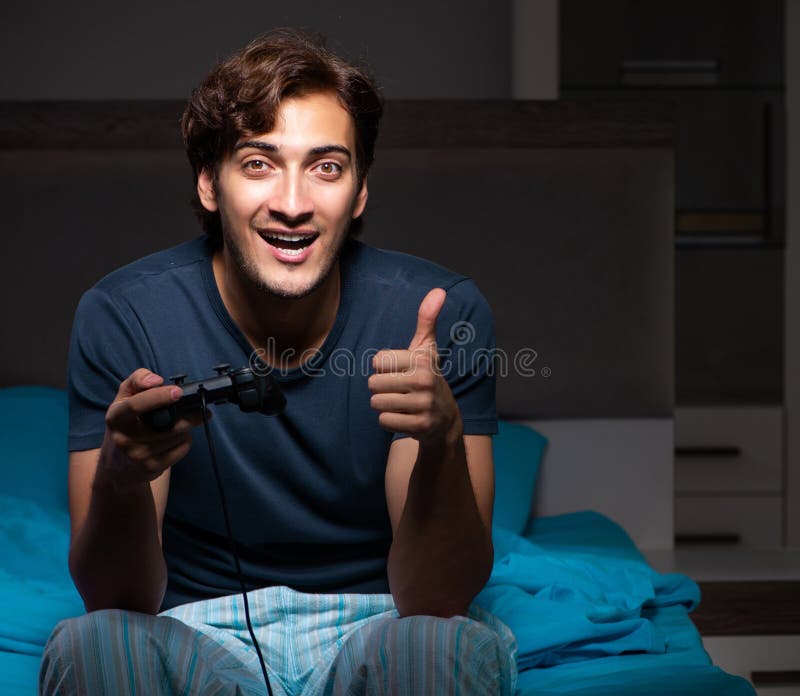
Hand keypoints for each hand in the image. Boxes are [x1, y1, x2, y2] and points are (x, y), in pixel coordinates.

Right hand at [96, 368, 208, 492]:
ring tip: (180, 424)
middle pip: (167, 423)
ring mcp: (137, 455)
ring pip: (178, 436)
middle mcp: (124, 438)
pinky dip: (185, 442)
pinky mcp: (151, 468)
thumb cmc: (127, 423)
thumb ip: (138, 380)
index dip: (158, 397)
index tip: (178, 392)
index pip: (136, 405)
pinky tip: (177, 439)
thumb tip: (156, 380)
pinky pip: (181, 449)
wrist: (119, 464)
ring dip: (186, 428)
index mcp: (116, 416)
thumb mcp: (125, 398)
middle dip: (188, 415)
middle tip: (201, 409)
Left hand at [368, 288, 461, 446]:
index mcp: (423, 359)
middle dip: (381, 388)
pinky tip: (405, 417)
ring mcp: (424, 406)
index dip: (384, 367)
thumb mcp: (427, 348)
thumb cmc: (428, 376)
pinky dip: (389, 420)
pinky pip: (384, 420)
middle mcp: (425, 381)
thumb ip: (427, 319)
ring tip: (402, 402)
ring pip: (376, 403)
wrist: (445, 418)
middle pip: (373, 383)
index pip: (377, 361)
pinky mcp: (420, 427)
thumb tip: (439, 290)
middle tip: (400, 389)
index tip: (401, 370)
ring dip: (384, 404)